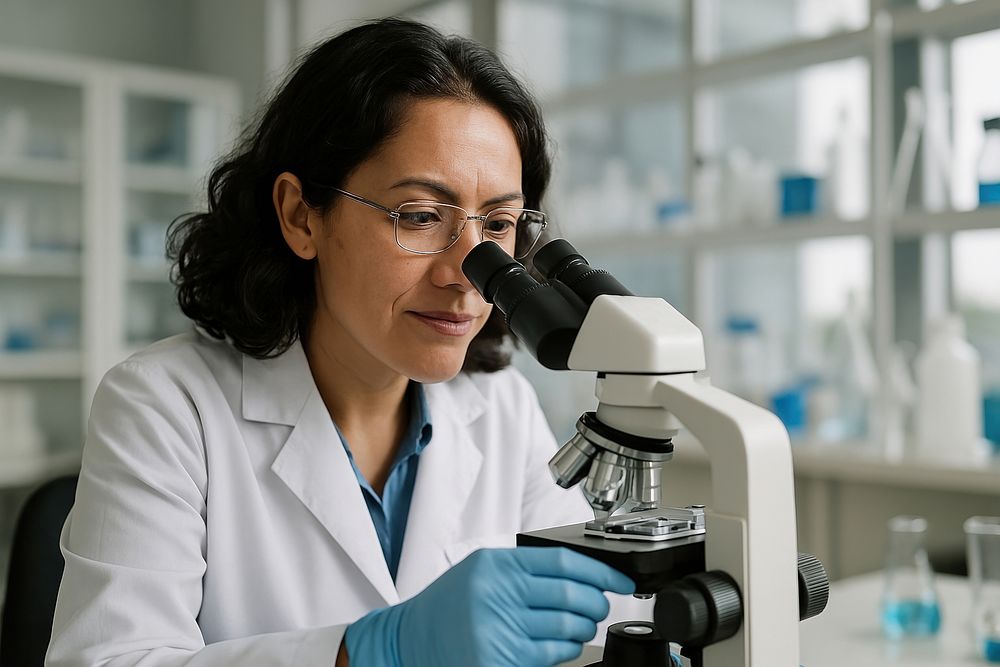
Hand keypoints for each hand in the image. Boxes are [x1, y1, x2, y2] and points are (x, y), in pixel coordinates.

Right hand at [344, 546, 634, 666]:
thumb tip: (580, 573)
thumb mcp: (480, 571)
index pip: (562, 562)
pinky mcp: (502, 660)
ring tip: (581, 625)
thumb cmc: (447, 607)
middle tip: (599, 605)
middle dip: (596, 603)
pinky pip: (553, 654)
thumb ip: (522, 568)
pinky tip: (562, 644)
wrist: (409, 642)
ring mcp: (500, 630)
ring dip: (584, 628)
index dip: (599, 572)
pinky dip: (567, 649)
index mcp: (495, 566)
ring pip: (567, 628)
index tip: (618, 579)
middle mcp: (497, 594)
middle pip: (570, 596)